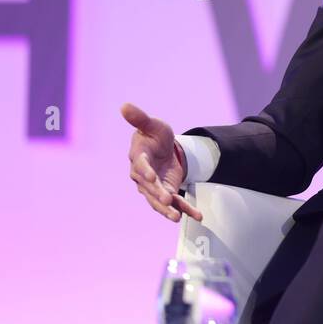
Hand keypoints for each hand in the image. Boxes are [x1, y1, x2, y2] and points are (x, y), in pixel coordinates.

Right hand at [122, 102, 201, 221]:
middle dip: (158, 195)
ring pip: (160, 201)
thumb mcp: (152, 124)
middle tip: (167, 201)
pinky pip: (177, 203)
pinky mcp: (167, 192)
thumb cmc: (153, 134)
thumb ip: (139, 118)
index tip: (150, 177)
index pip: (141, 166)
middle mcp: (143, 177)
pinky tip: (198, 216)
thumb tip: (124, 106)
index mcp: (138, 158)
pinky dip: (187, 210)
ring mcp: (154, 187)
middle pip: (150, 188)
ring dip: (169, 210)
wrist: (162, 147)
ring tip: (177, 218)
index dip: (145, 172)